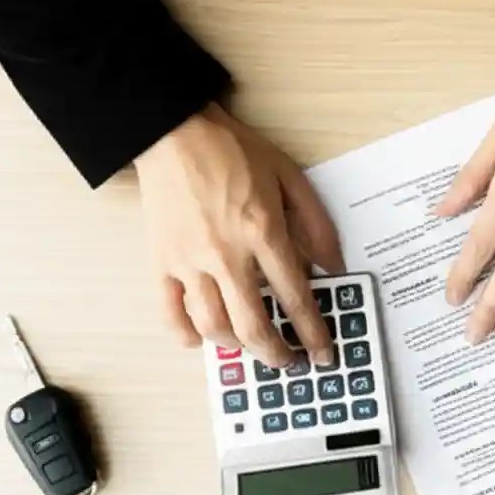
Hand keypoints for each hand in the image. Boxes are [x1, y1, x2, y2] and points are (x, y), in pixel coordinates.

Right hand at [134, 103, 343, 366]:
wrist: (174, 132)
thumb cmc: (232, 151)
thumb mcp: (290, 177)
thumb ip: (316, 224)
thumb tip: (334, 267)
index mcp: (263, 232)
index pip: (295, 298)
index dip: (313, 333)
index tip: (323, 354)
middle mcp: (226, 254)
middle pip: (254, 325)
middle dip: (277, 354)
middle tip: (289, 362)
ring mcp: (189, 261)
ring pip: (214, 326)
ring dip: (238, 347)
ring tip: (252, 347)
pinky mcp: (160, 262)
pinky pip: (170, 312)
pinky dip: (186, 334)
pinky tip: (202, 339)